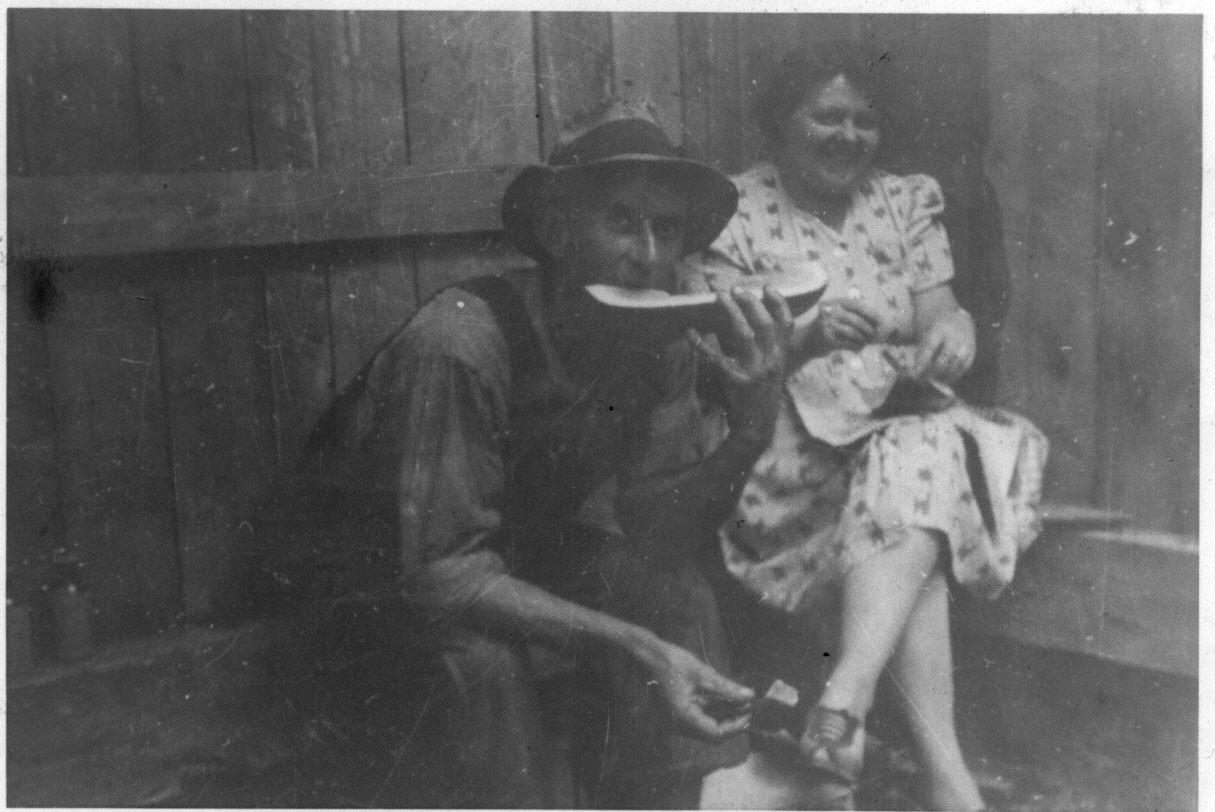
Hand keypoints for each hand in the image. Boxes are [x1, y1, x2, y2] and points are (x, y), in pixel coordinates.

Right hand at [646, 639, 754, 739]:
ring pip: (706, 726)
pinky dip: (713, 711)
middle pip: (711, 733)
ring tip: (740, 701)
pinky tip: (725, 699)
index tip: (750, 712)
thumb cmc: (672, 661)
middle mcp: (679, 724)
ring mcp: (676, 719)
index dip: (735, 726)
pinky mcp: (677, 712)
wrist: (647, 654)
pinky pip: (698, 718)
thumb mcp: (703, 673)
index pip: (715, 733)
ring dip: (723, 716)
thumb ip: (726, 688)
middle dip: (731, 722)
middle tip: (748, 707)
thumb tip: (750, 696)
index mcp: (684, 717)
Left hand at [688, 286, 792, 443]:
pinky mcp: (736, 381)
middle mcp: (771, 362)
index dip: (779, 304)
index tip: (768, 287)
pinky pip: (716, 357)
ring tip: (719, 296)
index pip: (786, 325)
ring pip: (744, 334)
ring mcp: (754, 371)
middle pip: (765, 324)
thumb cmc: (760, 397)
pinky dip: (701, 343)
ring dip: (731, 312)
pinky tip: (690, 332)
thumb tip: (739, 324)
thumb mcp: (769, 372)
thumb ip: (761, 350)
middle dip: (751, 302)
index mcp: (781, 357)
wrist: (757, 429)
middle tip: (736, 288)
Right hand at [809, 297, 880, 352]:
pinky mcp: (827, 340)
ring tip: (867, 342)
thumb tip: (877, 317)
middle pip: (857, 320)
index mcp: (835, 303)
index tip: (880, 321)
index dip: (871, 313)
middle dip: (869, 329)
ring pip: (854, 333)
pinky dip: (857, 347)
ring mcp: (827, 326)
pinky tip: (859, 348)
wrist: (806, 342)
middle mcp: (830, 312)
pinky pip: (848, 344)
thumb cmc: (827, 327)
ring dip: (863, 339)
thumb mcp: (836, 313)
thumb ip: (852, 312)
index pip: (857, 306)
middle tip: (875, 335)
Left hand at [911, 308, 974, 382]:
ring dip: (946, 374)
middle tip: (923, 379)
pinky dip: (956, 374)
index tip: (916, 373)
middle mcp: (955, 334)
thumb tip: (917, 371)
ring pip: (958, 362)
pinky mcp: (973, 348)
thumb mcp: (924, 332)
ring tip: (935, 380)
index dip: (923, 361)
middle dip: (933, 371)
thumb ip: (921, 349)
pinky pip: (966, 364)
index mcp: (940, 327)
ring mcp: (966, 341)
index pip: (931, 346)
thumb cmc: (934, 327)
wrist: (954, 316)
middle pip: (946, 356)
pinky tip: (946, 379)